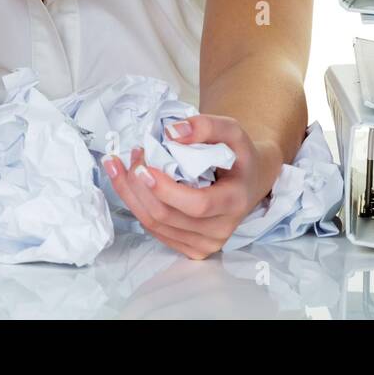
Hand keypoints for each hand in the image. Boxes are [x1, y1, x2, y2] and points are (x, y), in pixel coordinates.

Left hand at [101, 114, 284, 259]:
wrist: (248, 181)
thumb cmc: (239, 156)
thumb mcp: (232, 131)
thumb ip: (205, 126)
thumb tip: (171, 134)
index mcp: (234, 202)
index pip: (197, 204)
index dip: (166, 190)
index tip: (143, 168)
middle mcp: (220, 230)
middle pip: (167, 215)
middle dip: (139, 186)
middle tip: (133, 156)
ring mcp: (204, 244)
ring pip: (154, 225)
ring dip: (131, 194)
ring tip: (124, 166)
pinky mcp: (190, 248)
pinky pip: (154, 230)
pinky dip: (136, 205)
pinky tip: (130, 184)